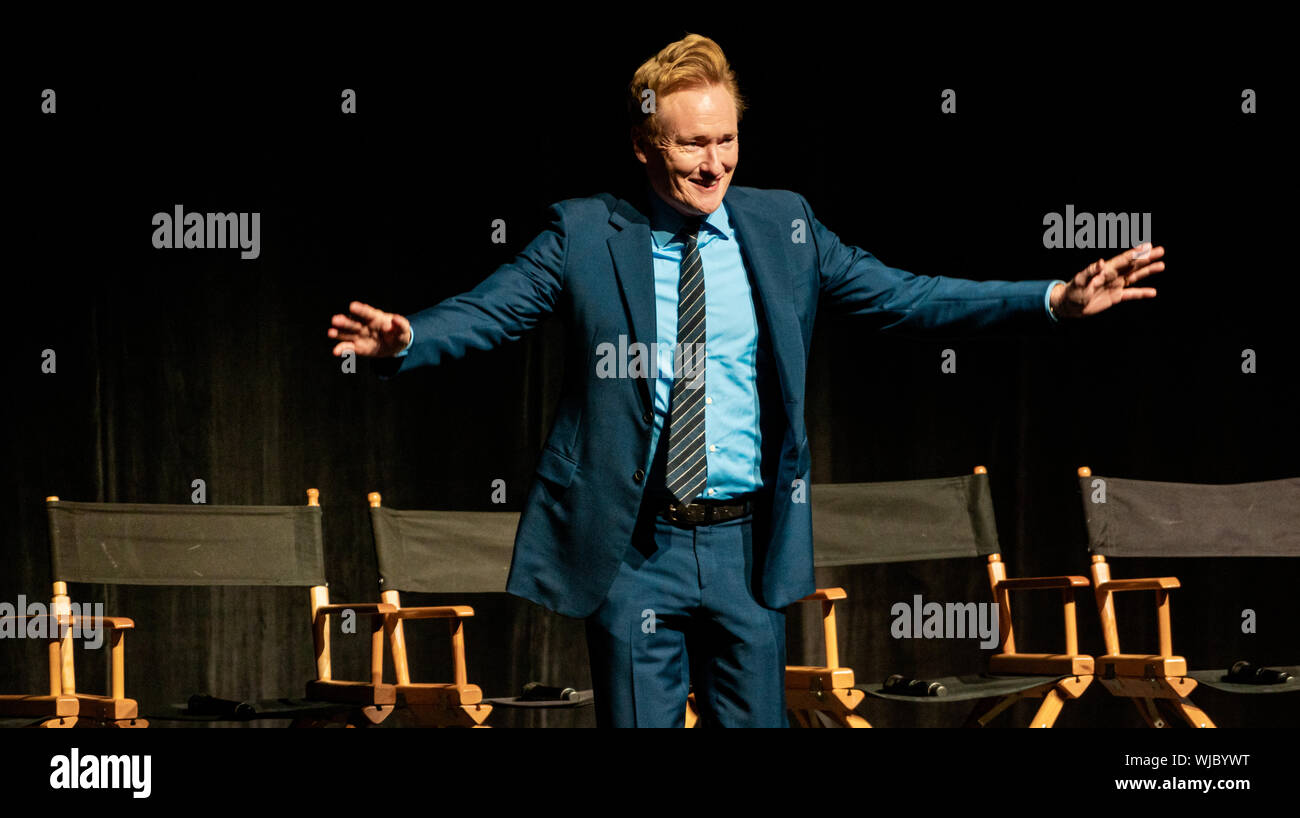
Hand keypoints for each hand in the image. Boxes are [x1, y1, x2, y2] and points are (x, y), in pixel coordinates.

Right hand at [328, 301, 411, 356]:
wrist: (394, 346)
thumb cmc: (398, 334)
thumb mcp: (404, 330)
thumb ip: (401, 324)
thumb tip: (395, 319)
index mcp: (375, 318)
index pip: (367, 313)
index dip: (360, 310)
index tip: (352, 306)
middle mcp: (364, 325)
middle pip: (353, 322)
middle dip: (345, 321)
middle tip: (335, 320)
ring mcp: (359, 336)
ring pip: (347, 333)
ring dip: (338, 333)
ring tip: (331, 333)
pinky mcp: (357, 347)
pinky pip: (348, 348)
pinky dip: (341, 349)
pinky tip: (335, 352)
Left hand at [1050, 243, 1164, 318]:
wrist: (1069, 306)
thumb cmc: (1072, 291)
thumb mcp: (1080, 281)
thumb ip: (1090, 272)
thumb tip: (1100, 262)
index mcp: (1105, 270)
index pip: (1123, 260)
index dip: (1135, 253)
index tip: (1147, 246)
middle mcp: (1113, 275)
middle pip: (1133, 265)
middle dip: (1147, 258)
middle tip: (1161, 250)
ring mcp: (1115, 285)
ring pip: (1135, 277)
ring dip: (1148, 271)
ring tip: (1162, 265)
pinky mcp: (1116, 297)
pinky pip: (1131, 294)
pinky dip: (1142, 293)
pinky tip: (1153, 292)